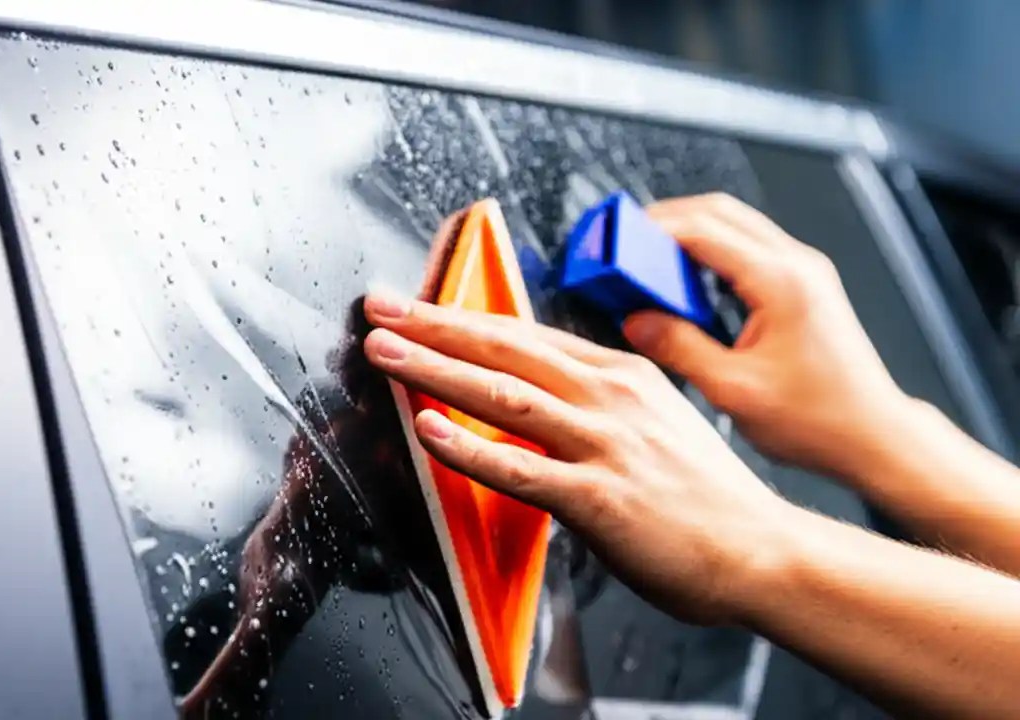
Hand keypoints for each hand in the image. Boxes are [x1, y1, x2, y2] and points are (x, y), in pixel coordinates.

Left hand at [362, 292, 799, 625]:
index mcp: (621, 374)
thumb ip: (598, 400)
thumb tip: (540, 388)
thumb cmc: (706, 496)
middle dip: (434, 324)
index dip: (463, 316)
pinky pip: (522, 470)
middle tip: (379, 306)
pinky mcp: (600, 498)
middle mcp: (611, 397)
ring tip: (386, 353)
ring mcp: (606, 445)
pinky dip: (471, 449)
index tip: (415, 303)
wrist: (763, 551)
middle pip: (506, 350)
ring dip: (437, 370)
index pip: (526, 334)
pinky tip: (429, 432)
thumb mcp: (654, 421)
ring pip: (505, 395)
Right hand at [623, 193, 909, 478]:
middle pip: (719, 211)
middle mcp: (797, 266)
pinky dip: (710, 252)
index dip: (651, 230)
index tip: (617, 242)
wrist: (873, 435)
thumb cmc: (818, 420)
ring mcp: (804, 272)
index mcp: (780, 283)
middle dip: (665, 221)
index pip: (703, 230)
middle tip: (624, 244)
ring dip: (688, 233)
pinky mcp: (803, 286)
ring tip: (647, 261)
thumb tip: (637, 321)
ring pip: (735, 224)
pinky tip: (686, 283)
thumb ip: (679, 349)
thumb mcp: (733, 391)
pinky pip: (748, 248)